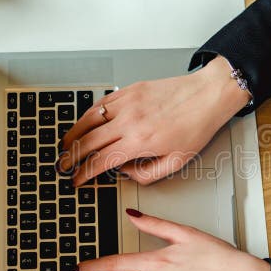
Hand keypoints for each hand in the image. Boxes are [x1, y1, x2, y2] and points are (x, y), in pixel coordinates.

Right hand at [57, 56, 250, 185]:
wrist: (208, 95)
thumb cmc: (196, 125)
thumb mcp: (176, 162)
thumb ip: (147, 174)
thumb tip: (126, 173)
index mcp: (140, 142)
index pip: (101, 161)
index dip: (84, 173)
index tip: (76, 180)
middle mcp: (129, 121)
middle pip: (87, 141)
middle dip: (70, 157)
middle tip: (63, 166)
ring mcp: (127, 102)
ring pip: (88, 120)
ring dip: (72, 135)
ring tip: (65, 146)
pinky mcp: (129, 90)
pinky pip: (100, 104)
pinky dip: (87, 116)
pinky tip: (84, 124)